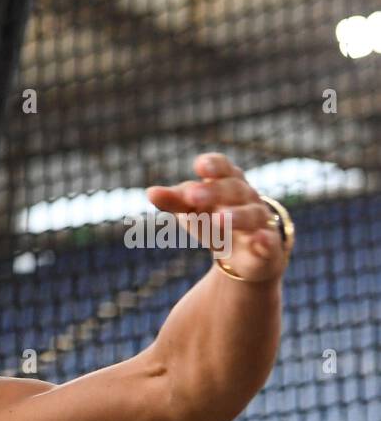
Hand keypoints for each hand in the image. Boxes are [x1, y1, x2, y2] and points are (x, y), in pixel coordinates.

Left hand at [147, 152, 287, 282]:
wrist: (244, 255)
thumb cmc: (213, 220)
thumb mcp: (192, 209)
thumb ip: (174, 200)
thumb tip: (150, 192)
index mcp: (228, 183)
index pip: (224, 168)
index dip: (214, 165)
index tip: (200, 167)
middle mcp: (247, 198)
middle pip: (233, 190)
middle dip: (214, 192)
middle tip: (192, 196)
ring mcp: (260, 221)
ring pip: (251, 215)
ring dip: (237, 216)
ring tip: (219, 220)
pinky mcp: (269, 247)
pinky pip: (269, 242)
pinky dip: (265, 241)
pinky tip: (259, 241)